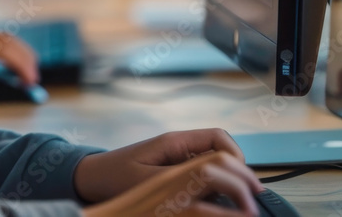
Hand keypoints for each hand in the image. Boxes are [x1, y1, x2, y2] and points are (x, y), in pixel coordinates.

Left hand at [0, 33, 38, 101]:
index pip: (1, 49)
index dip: (20, 64)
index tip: (31, 82)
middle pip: (5, 39)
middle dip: (25, 56)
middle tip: (35, 80)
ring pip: (0, 39)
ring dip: (18, 52)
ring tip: (29, 73)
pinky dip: (7, 53)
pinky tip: (11, 68)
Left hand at [73, 128, 252, 204]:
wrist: (91, 178)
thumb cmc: (114, 176)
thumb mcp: (149, 180)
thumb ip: (183, 180)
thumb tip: (214, 183)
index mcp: (174, 142)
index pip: (218, 138)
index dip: (236, 156)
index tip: (245, 182)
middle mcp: (179, 147)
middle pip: (221, 151)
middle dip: (239, 171)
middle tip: (250, 198)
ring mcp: (177, 159)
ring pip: (214, 164)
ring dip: (227, 180)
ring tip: (238, 203)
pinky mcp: (173, 172)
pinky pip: (201, 175)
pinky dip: (213, 187)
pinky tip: (214, 203)